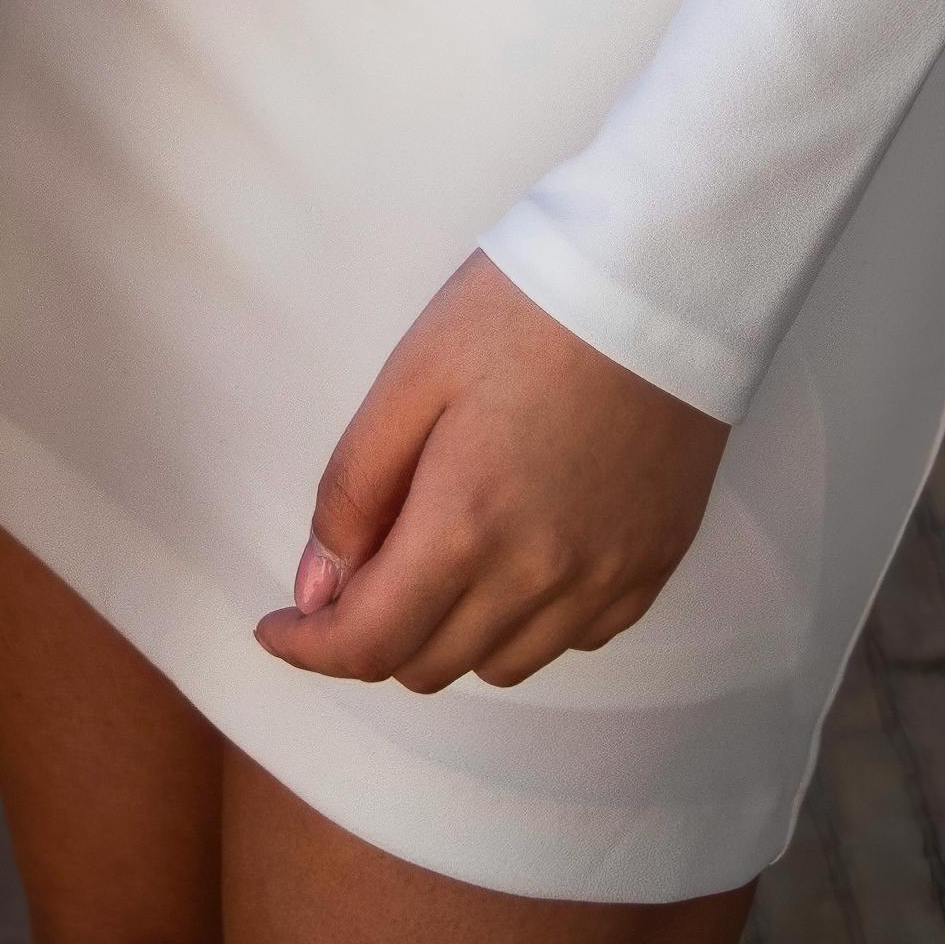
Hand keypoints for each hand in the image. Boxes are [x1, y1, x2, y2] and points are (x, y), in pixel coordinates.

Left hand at [251, 251, 731, 695]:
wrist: (663, 277)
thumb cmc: (527, 309)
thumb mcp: (412, 377)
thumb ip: (355, 490)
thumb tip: (317, 587)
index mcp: (464, 527)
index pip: (369, 643)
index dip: (311, 648)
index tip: (281, 629)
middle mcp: (536, 578)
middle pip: (430, 665)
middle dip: (375, 634)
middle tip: (360, 568)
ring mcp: (602, 582)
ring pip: (500, 666)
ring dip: (450, 632)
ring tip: (439, 554)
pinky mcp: (651, 568)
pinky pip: (572, 640)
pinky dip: (526, 620)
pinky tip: (514, 554)